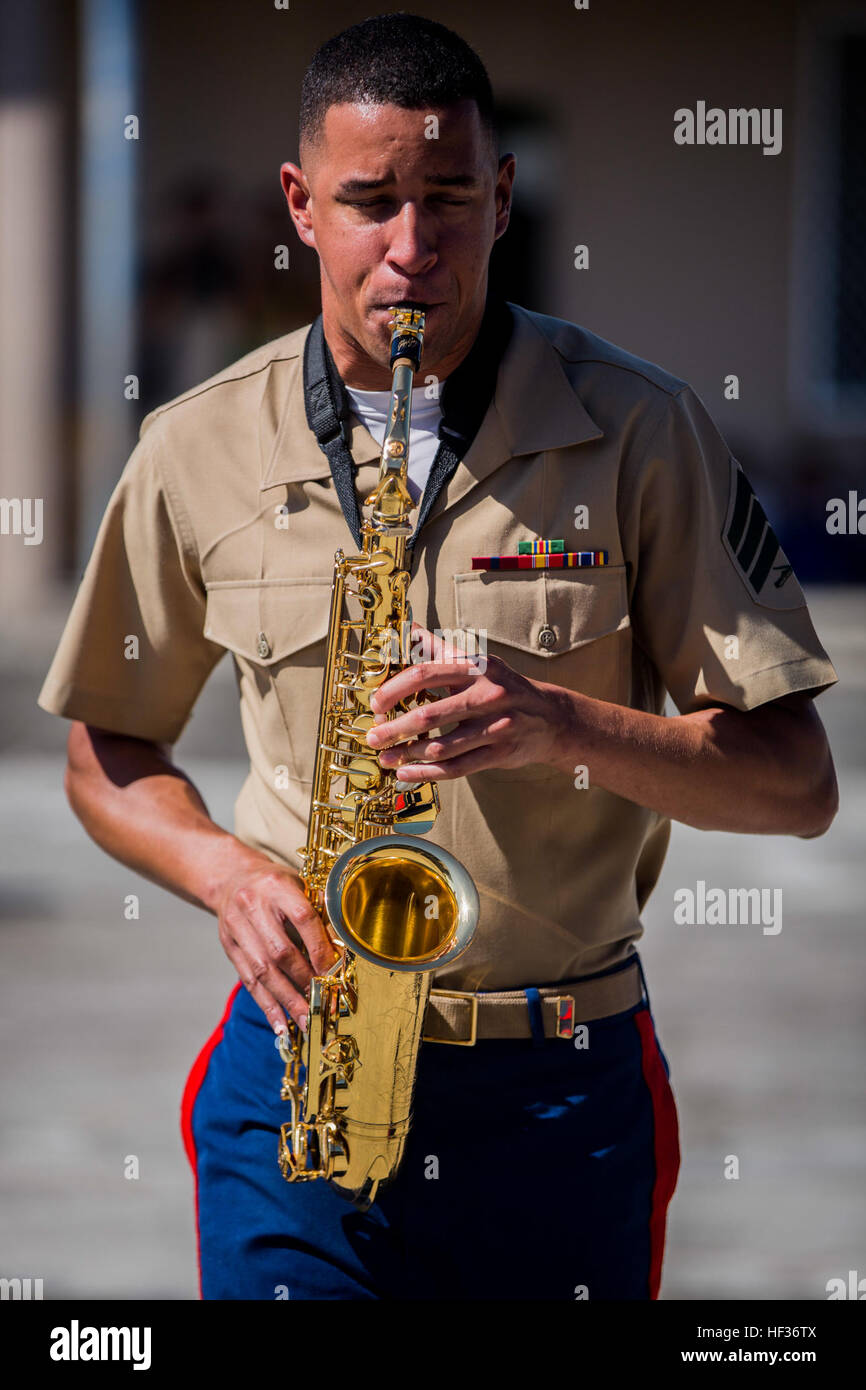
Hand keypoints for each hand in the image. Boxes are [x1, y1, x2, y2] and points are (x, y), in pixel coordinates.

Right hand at [215, 857, 340, 1034]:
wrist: (231, 878)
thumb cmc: (274, 884)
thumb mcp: (298, 884)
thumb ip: (317, 912)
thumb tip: (340, 952)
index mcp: (277, 886)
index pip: (302, 918)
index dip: (319, 947)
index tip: (333, 971)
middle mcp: (253, 907)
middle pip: (279, 951)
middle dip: (303, 980)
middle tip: (322, 1002)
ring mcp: (237, 929)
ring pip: (262, 971)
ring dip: (287, 1000)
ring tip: (305, 1020)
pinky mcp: (229, 947)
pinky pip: (248, 981)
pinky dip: (266, 1005)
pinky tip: (280, 1024)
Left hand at [364, 623, 567, 779]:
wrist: (551, 717)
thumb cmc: (504, 688)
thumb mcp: (478, 664)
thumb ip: (441, 650)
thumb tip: (410, 628)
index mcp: (477, 667)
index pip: (426, 673)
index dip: (395, 690)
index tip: (376, 705)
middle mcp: (488, 695)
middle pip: (429, 714)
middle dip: (394, 729)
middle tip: (373, 737)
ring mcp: (496, 726)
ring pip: (441, 746)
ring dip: (407, 754)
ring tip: (386, 759)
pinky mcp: (500, 753)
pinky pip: (457, 767)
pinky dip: (427, 772)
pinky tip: (407, 772)